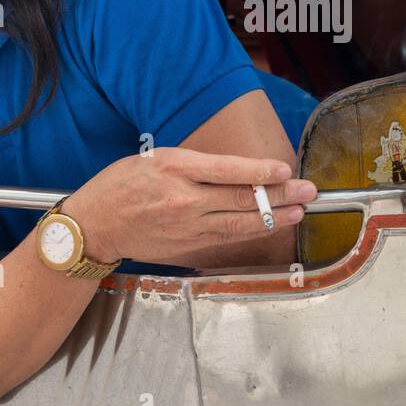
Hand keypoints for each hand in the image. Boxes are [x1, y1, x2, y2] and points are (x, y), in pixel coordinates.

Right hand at [63, 147, 315, 265]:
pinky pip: (226, 238)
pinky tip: (271, 226)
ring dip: (274, 217)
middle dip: (280, 195)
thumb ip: (196, 165)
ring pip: (239, 223)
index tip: (285, 170)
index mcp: (175, 169)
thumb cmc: (123, 184)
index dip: (260, 172)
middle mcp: (184, 199)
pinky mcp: (187, 247)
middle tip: (310, 191)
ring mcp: (187, 227)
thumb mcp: (156, 158)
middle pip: (241, 199)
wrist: (95, 225)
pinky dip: (252, 231)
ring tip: (300, 211)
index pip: (227, 171)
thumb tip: (239, 170)